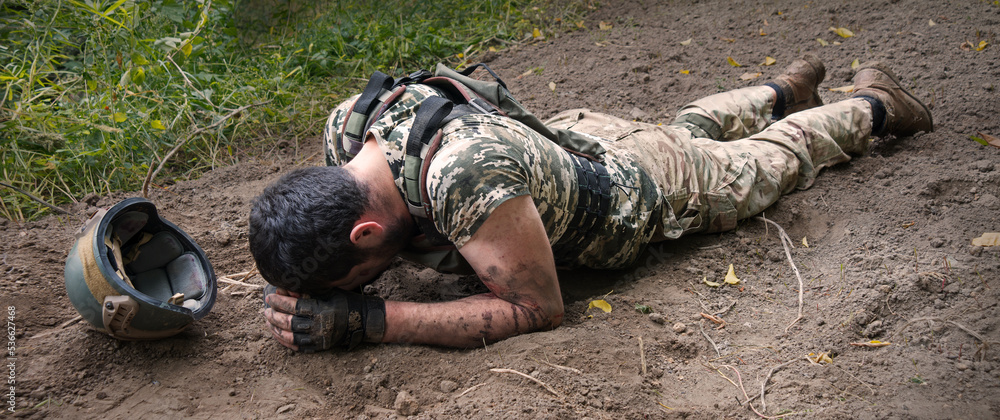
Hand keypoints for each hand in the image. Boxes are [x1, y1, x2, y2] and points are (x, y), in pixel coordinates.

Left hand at [263, 285, 385, 351]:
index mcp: (321, 310)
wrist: (362, 320)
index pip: (294, 306)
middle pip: (289, 322)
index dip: (279, 302)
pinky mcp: (320, 346)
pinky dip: (285, 341)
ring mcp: (319, 338)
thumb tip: (285, 290)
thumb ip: (307, 292)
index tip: (269, 297)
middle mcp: (319, 325)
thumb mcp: (327, 292)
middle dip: (274, 316)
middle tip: (265, 311)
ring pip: (291, 336)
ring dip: (276, 330)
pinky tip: (278, 335)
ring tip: (268, 323)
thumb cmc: (343, 302)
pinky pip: (298, 346)